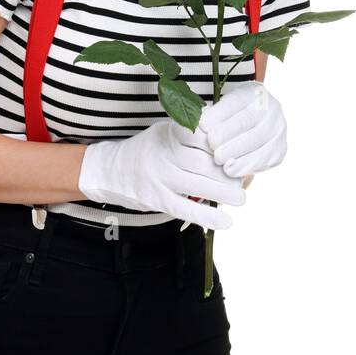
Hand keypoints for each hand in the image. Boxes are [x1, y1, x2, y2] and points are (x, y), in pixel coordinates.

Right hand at [78, 120, 246, 229]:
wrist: (110, 170)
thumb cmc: (149, 151)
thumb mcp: (166, 132)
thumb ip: (193, 132)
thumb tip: (229, 136)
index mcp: (170, 133)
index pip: (203, 136)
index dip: (223, 145)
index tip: (239, 152)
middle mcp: (164, 153)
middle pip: (204, 161)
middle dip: (228, 172)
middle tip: (244, 179)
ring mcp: (159, 177)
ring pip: (198, 184)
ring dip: (224, 193)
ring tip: (241, 199)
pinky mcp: (156, 199)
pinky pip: (185, 209)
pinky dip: (207, 217)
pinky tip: (227, 222)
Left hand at [197, 81, 287, 178]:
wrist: (257, 127)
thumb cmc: (232, 117)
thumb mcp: (225, 107)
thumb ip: (214, 115)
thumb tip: (199, 127)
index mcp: (254, 92)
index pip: (235, 101)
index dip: (218, 114)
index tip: (202, 126)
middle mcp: (271, 108)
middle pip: (247, 121)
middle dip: (226, 134)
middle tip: (211, 145)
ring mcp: (278, 129)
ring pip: (256, 140)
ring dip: (235, 152)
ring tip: (218, 159)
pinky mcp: (280, 150)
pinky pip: (263, 159)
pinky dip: (245, 166)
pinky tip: (230, 170)